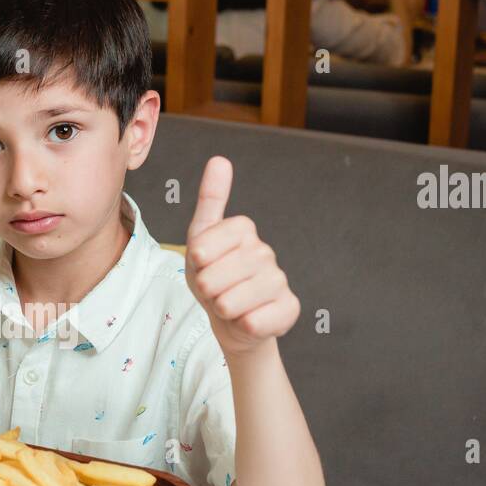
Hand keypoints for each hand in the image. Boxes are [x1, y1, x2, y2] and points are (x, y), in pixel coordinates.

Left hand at [185, 156, 300, 355]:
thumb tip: (220, 159)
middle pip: (213, 276)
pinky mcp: (289, 308)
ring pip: (231, 302)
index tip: (202, 264)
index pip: (204, 245)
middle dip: (205, 290)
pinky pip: (253, 322)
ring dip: (221, 309)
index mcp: (244, 231)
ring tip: (228, 304)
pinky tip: (247, 319)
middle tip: (215, 290)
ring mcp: (279, 280)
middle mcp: (265, 251)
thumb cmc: (213, 277)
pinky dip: (242, 325)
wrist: (231, 320)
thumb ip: (210, 200)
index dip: (196, 262)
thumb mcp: (201, 239)